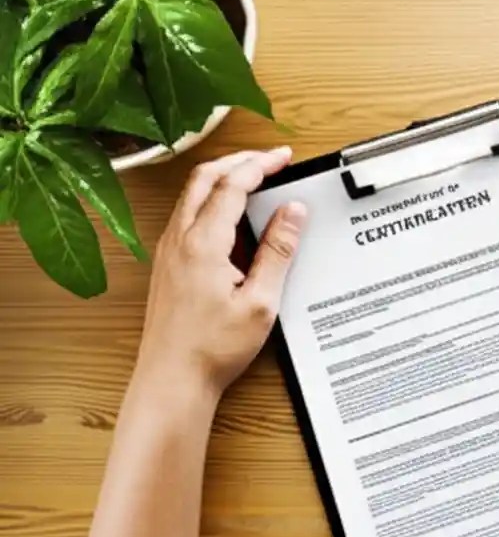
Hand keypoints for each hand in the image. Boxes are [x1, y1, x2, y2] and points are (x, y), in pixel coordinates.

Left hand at [134, 148, 307, 397]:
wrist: (172, 379)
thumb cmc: (213, 348)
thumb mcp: (261, 301)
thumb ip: (278, 251)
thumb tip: (293, 213)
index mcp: (203, 243)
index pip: (232, 185)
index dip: (260, 164)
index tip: (283, 157)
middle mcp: (178, 239)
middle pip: (205, 178)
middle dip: (239, 161)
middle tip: (269, 160)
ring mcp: (168, 250)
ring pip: (192, 194)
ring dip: (223, 178)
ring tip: (254, 180)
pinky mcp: (166, 263)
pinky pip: (186, 215)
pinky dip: (211, 201)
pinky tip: (231, 217)